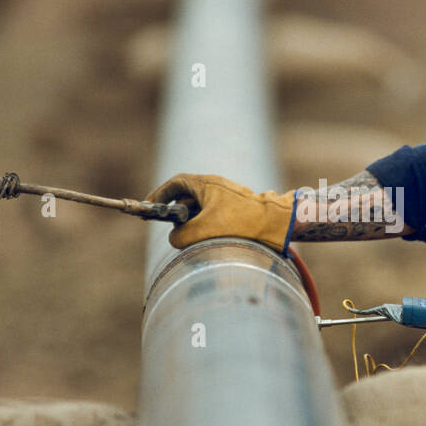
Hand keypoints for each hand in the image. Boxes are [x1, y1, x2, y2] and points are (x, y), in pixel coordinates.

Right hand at [146, 173, 295, 252]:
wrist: (277, 223)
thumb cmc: (241, 222)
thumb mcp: (204, 230)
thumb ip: (181, 235)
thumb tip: (175, 238)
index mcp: (205, 183)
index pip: (175, 184)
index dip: (159, 195)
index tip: (149, 207)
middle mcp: (215, 187)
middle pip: (186, 198)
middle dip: (175, 214)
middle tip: (166, 228)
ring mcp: (226, 198)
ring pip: (200, 211)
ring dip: (191, 225)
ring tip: (190, 239)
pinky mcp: (235, 211)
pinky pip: (212, 218)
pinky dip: (205, 228)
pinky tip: (207, 241)